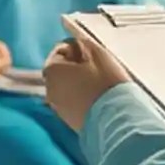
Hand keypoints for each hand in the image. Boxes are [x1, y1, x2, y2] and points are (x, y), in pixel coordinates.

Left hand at [43, 18, 130, 132]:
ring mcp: (57, 107)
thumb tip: (75, 43)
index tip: (91, 56)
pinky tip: (99, 100)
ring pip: (67, 88)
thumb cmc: (106, 84)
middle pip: (61, 71)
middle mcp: (49, 89)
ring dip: (79, 84)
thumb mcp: (97, 54)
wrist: (115, 120)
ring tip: (100, 86)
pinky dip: (82, 100)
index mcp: (52, 70)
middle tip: (97, 70)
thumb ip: (81, 44)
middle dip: (76, 68)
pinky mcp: (69, 121)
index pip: (60, 52)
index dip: (77, 51)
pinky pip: (73, 104)